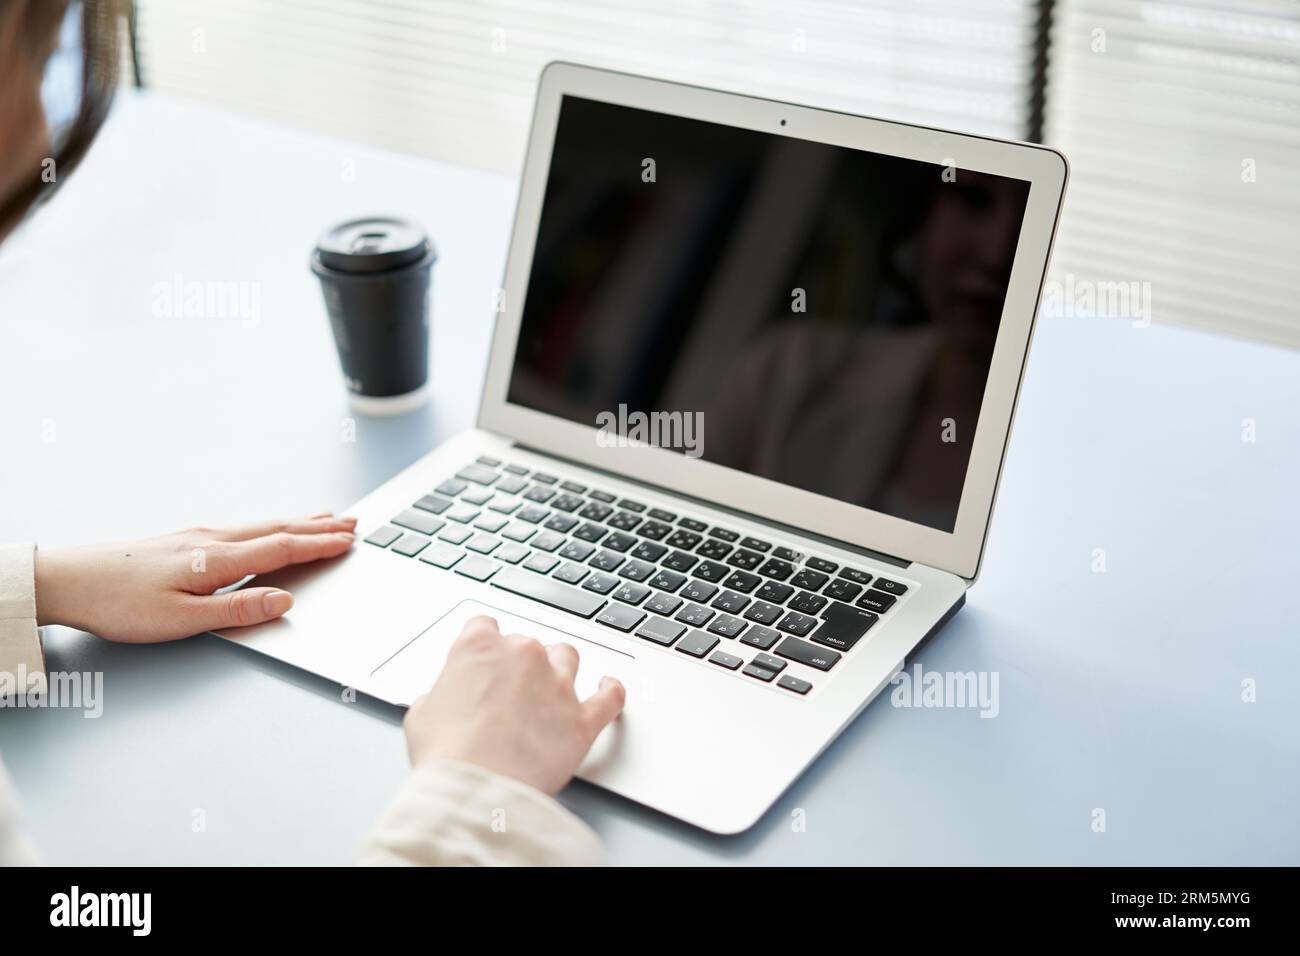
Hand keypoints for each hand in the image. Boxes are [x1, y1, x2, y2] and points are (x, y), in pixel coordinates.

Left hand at [33, 513, 356, 641]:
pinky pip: (244, 529)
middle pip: (278, 529)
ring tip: (325, 519)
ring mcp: (197, 536)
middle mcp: (211, 540)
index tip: (350, 541)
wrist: (69, 579)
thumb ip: (238, 609)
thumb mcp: (182, 619)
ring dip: (298, 523)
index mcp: (216, 559)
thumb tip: (285, 601)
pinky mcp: (184, 540)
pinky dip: (271, 526)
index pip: (282, 548)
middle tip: (352, 524)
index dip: (319, 545)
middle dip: (319, 528)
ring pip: (261, 526)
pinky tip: (270, 529)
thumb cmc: (119, 604)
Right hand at [403, 615, 625, 794]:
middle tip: (507, 694)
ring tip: (552, 687)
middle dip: (518, 665)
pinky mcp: (583, 719)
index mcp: (480, 646)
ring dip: (560, 668)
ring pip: (568, 658)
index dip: (483, 645)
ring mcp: (558, 684)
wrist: (475, 789)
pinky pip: (609, 696)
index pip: (484, 626)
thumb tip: (447, 699)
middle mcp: (524, 655)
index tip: (483, 660)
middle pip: (527, 644)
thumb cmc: (445, 755)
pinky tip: (608, 688)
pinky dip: (611, 691)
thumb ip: (441, 694)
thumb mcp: (422, 714)